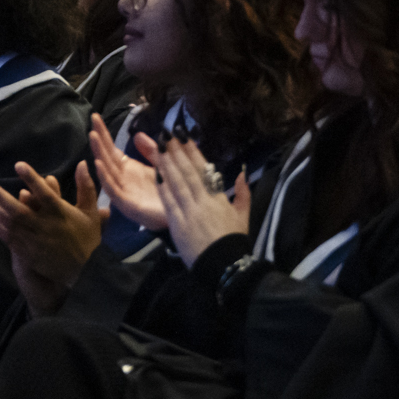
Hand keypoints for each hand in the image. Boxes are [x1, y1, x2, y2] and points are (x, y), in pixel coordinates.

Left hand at [0, 161, 105, 314]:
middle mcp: (45, 226)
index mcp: (61, 214)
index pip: (45, 193)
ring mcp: (33, 240)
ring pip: (9, 222)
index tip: (18, 165)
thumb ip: (86, 187)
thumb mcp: (90, 212)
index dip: (32, 179)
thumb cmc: (85, 237)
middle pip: (18, 209)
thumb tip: (82, 163)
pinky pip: (7, 236)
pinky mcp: (25, 251)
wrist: (80, 271)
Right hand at [87, 113, 167, 232]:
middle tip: (93, 121)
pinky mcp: (127, 205)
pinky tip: (98, 164)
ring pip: (107, 170)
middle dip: (99, 139)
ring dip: (99, 153)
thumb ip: (151, 151)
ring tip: (93, 137)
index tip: (96, 117)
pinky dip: (104, 177)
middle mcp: (122, 179)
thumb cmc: (171, 192)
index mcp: (129, 169)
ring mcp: (123, 191)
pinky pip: (112, 190)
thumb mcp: (162, 165)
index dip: (104, 134)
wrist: (185, 214)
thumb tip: (136, 134)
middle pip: (106, 156)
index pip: (112, 149)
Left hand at [150, 135, 250, 268]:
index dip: (191, 151)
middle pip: (186, 171)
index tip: (183, 136)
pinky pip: (168, 201)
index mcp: (219, 197)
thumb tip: (241, 173)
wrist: (224, 264)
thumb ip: (243, 193)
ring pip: (176, 182)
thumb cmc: (233, 239)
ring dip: (166, 164)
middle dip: (175, 151)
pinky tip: (155, 173)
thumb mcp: (243, 215)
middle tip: (165, 134)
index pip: (203, 169)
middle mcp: (203, 200)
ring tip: (157, 147)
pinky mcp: (177, 223)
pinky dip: (162, 186)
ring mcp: (189, 211)